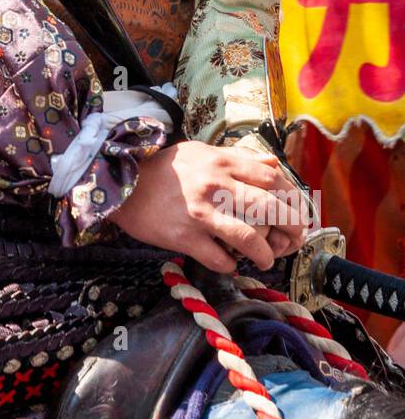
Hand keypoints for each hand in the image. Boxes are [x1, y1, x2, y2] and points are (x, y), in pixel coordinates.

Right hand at [112, 141, 307, 272]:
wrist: (121, 182)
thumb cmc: (164, 168)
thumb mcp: (202, 152)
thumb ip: (239, 157)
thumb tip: (274, 164)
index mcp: (223, 163)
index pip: (273, 179)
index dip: (292, 197)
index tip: (295, 210)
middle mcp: (216, 186)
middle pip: (270, 209)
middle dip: (290, 228)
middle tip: (293, 239)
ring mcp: (201, 214)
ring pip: (249, 240)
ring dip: (264, 255)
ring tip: (265, 259)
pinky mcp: (185, 237)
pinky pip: (218, 259)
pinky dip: (229, 266)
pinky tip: (230, 264)